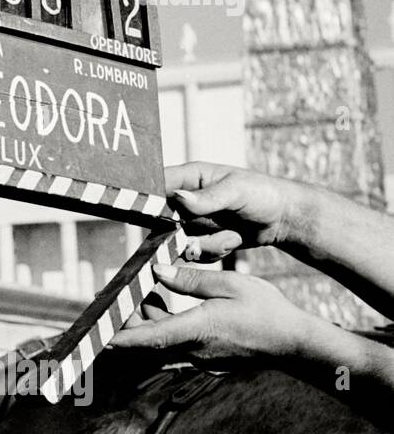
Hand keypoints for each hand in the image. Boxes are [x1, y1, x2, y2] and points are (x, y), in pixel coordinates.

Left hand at [111, 264, 314, 367]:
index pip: (147, 338)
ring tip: (147, 293)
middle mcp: (193, 351)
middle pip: (146, 341)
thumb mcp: (229, 284)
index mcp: (196, 330)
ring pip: (157, 345)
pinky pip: (172, 346)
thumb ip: (189, 280)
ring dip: (145, 322)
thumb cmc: (266, 310)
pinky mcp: (205, 361)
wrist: (294, 343)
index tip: (96, 333)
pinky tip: (166, 305)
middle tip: (120, 294)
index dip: (118, 336)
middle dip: (127, 321)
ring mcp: (199, 360)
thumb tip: (157, 271)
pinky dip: (162, 328)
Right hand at [165, 161, 301, 262]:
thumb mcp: (236, 191)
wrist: (284, 218)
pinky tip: (233, 240)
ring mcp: (192, 223)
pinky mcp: (201, 241)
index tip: (157, 215)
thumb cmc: (262, 194)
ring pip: (180, 242)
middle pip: (163, 221)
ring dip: (207, 243)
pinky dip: (215, 252)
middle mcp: (186, 201)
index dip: (149, 200)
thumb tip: (178, 198)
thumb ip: (207, 197)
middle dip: (184, 231)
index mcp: (189, 179)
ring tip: (232, 233)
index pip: (157, 186)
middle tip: (207, 231)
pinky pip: (195, 254)